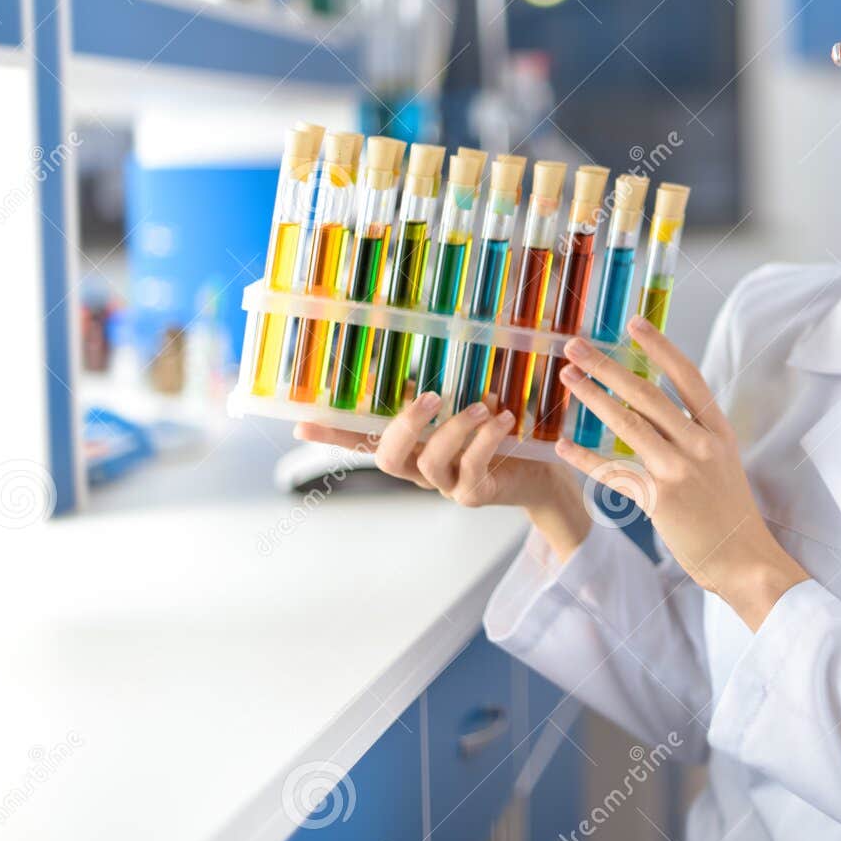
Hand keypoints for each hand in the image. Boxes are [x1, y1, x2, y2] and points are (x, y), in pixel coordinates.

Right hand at [295, 392, 589, 555]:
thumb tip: (423, 346)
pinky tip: (504, 418)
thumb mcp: (468, 405)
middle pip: (388, 459)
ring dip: (455, 429)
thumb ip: (444, 387)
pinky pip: (473, 469)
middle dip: (404, 426)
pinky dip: (487, 440)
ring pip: (431, 463)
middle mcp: (420, 469)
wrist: (543, 473)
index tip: (298, 421)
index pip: (361, 440)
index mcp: (411, 446)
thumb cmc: (500, 431)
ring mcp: (446, 486)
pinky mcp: (476, 494)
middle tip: (430, 396)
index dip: (331, 433)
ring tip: (483, 404)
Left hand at [552, 317, 808, 629]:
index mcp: (718, 432)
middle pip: (648, 393)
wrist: (745, 560)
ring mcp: (681, 470)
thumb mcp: (723, 464)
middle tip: (576, 345)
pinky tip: (561, 446)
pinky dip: (586, 458)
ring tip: (567, 378)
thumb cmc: (730, 515)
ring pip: (629, 423)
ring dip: (593, 397)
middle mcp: (701, 444)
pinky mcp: (661, 499)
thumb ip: (692, 437)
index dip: (660, 347)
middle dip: (608, 366)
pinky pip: (615, 472)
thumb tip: (654, 412)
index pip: (688, 376)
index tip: (634, 323)